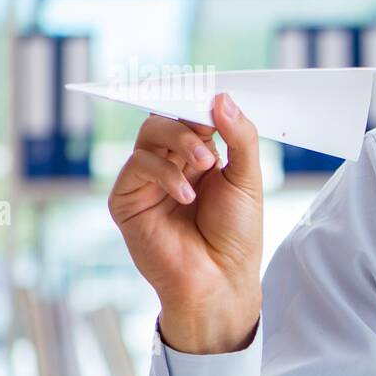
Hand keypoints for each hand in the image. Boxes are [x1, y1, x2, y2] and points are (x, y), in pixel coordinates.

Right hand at [108, 93, 263, 353]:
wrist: (220, 280)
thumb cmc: (236, 235)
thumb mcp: (248, 179)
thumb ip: (240, 137)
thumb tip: (221, 97)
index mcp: (200, 157)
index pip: (191, 116)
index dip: (198, 103)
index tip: (213, 95)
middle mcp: (171, 164)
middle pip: (166, 117)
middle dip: (189, 122)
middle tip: (211, 137)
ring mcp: (147, 181)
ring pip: (148, 134)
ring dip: (180, 141)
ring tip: (205, 165)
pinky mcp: (127, 199)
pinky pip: (136, 166)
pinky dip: (164, 173)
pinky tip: (186, 196)